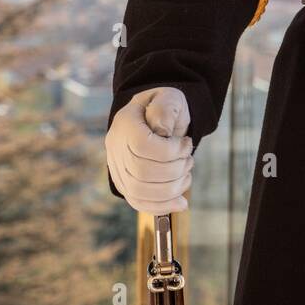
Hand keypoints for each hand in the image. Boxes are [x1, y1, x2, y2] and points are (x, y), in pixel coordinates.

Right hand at [105, 87, 192, 212]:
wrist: (154, 117)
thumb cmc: (165, 108)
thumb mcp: (169, 99)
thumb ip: (165, 111)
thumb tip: (162, 134)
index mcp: (125, 122)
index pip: (142, 145)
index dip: (169, 151)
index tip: (187, 144)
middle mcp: (115, 146)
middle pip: (141, 171)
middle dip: (174, 170)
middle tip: (189, 161)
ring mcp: (116, 167)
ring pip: (139, 191)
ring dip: (170, 189)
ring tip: (186, 175)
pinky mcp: (124, 183)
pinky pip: (138, 201)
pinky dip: (161, 206)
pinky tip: (180, 203)